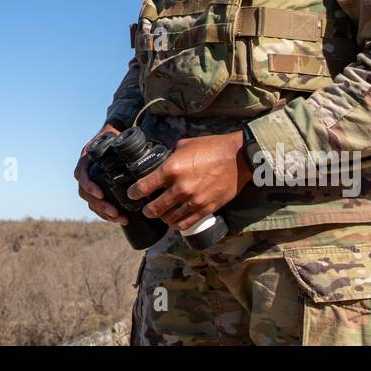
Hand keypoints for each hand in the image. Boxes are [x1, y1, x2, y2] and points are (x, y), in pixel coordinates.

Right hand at [75, 125, 127, 224]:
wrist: (112, 133)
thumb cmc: (115, 134)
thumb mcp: (115, 135)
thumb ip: (120, 141)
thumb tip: (137, 150)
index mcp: (86, 158)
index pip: (81, 174)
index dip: (89, 185)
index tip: (100, 193)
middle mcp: (86, 170)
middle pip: (85, 193)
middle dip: (100, 205)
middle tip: (115, 213)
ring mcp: (90, 180)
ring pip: (91, 201)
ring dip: (103, 212)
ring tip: (121, 219)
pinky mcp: (98, 188)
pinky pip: (97, 204)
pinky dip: (105, 213)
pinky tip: (118, 218)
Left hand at [126, 133, 250, 231]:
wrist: (239, 157)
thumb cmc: (211, 147)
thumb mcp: (184, 145)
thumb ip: (170, 157)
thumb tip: (161, 164)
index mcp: (171, 169)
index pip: (144, 187)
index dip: (134, 193)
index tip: (132, 195)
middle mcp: (180, 188)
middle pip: (155, 208)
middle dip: (147, 210)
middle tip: (146, 209)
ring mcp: (194, 201)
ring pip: (169, 218)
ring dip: (162, 217)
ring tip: (161, 214)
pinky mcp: (206, 209)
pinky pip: (186, 223)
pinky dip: (177, 224)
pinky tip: (174, 221)